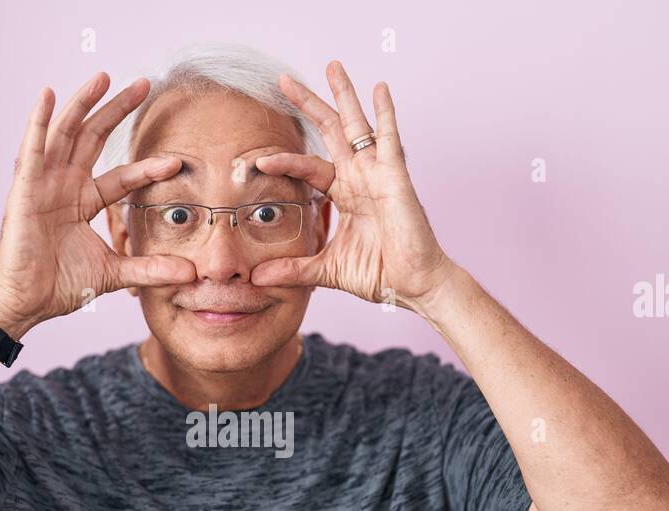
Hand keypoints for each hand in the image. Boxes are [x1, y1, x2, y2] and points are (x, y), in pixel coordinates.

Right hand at [0, 73, 196, 337]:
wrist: (27, 302)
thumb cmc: (59, 286)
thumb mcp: (113, 274)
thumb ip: (149, 269)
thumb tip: (190, 274)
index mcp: (83, 201)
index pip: (122, 177)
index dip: (148, 168)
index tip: (177, 161)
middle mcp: (64, 186)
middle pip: (94, 139)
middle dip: (117, 110)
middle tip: (144, 84)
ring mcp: (43, 185)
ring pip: (66, 134)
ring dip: (83, 103)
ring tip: (104, 77)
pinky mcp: (24, 191)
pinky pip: (32, 151)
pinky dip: (38, 123)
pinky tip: (47, 96)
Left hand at [250, 61, 456, 314]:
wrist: (412, 286)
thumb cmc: (380, 274)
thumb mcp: (326, 270)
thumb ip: (293, 268)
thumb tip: (257, 278)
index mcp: (345, 195)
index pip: (309, 167)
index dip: (285, 160)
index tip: (258, 159)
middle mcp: (360, 177)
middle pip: (330, 131)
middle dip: (309, 104)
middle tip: (284, 80)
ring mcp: (378, 174)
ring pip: (357, 125)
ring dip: (344, 95)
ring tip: (331, 66)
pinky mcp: (396, 178)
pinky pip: (390, 139)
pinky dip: (385, 113)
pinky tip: (379, 89)